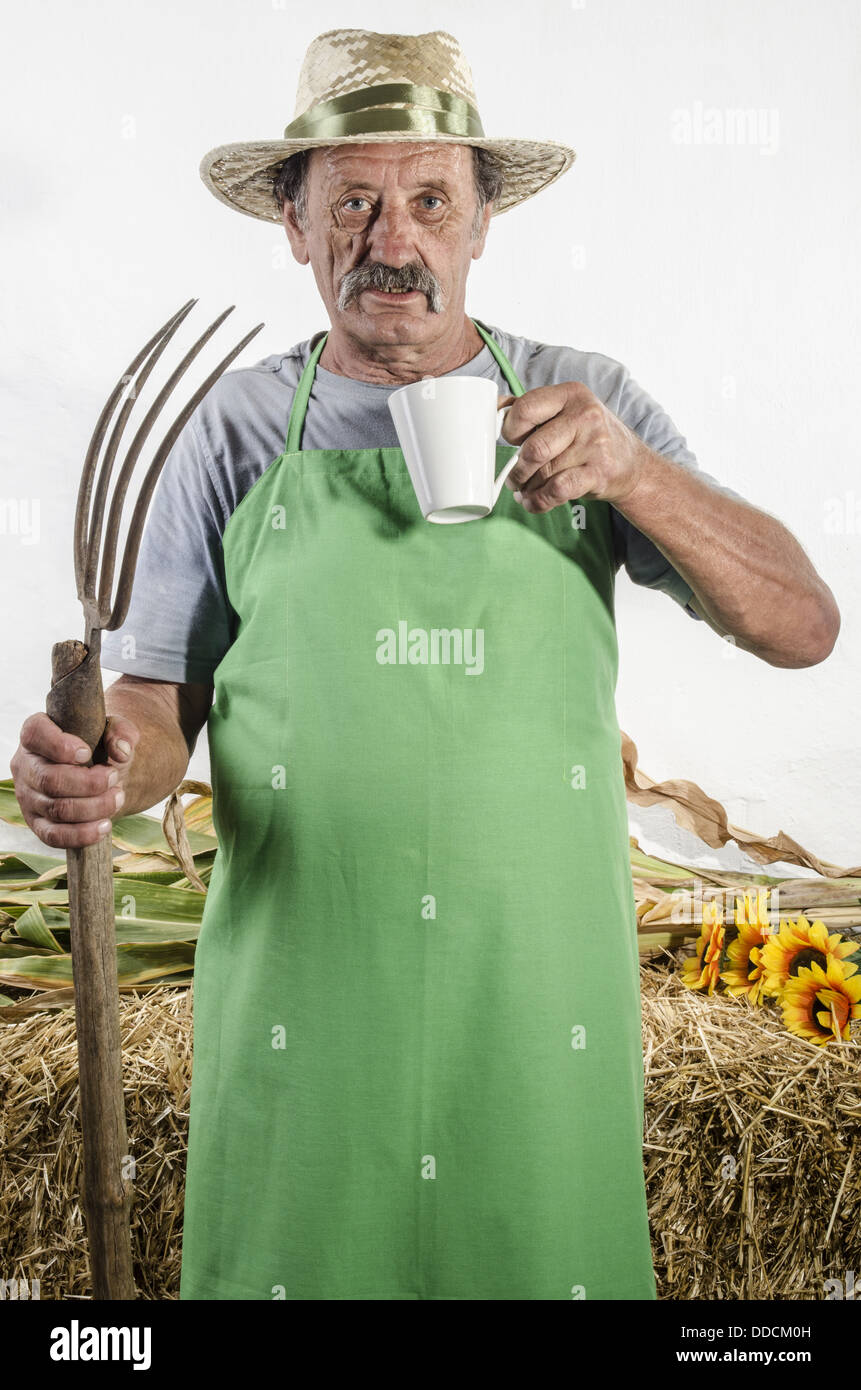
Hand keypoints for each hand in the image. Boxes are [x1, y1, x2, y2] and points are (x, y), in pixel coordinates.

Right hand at [10, 712, 140, 849]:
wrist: (100, 775)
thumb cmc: (100, 747)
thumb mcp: (113, 731)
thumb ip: (121, 731)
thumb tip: (121, 750)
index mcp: (36, 735)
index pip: (34, 735)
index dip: (59, 745)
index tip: (86, 753)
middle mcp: (26, 766)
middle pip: (49, 780)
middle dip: (89, 783)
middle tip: (114, 777)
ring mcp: (29, 798)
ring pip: (56, 809)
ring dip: (94, 807)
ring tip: (117, 798)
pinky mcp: (38, 824)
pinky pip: (54, 836)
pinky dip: (83, 834)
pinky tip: (105, 825)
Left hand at [498, 382, 648, 512]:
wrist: (631, 463)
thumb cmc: (588, 437)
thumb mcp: (566, 412)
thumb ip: (532, 408)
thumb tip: (495, 407)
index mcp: (571, 394)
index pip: (525, 409)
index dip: (510, 430)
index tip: (513, 442)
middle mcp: (585, 415)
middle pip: (533, 449)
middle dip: (517, 470)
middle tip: (514, 478)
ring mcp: (595, 444)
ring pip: (543, 474)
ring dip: (527, 489)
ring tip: (525, 491)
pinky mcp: (599, 473)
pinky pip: (557, 491)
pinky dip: (539, 501)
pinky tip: (535, 501)